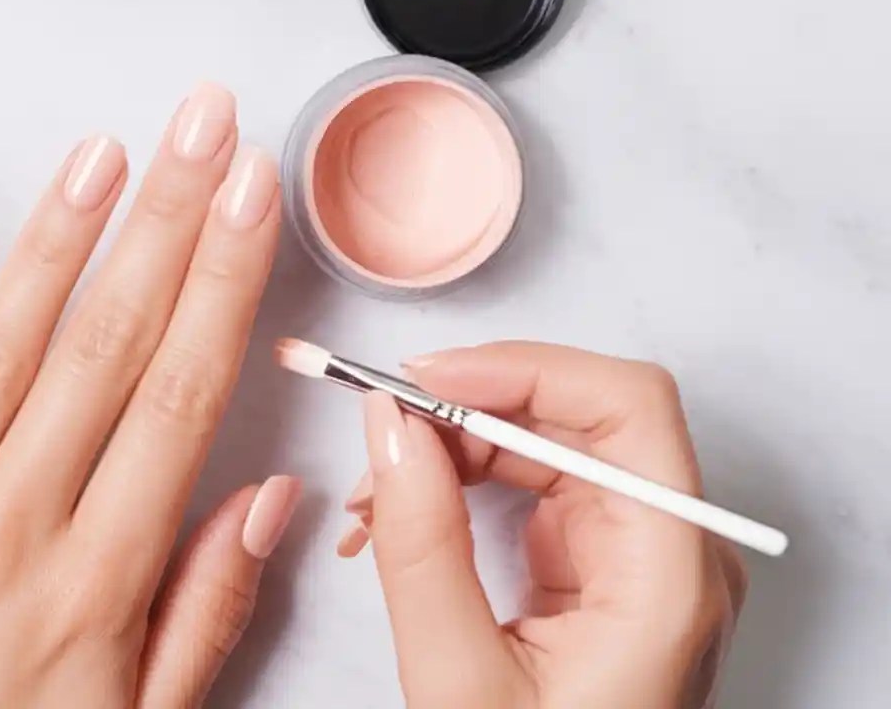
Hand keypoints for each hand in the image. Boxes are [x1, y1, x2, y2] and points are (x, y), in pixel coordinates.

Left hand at [0, 84, 302, 708]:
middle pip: (101, 352)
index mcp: (89, 590)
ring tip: (104, 160)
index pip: (176, 402)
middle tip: (202, 137)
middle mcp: (1, 540)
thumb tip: (265, 501)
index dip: (221, 289)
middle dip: (164, 227)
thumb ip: (202, 613)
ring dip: (54, 245)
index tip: (250, 206)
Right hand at [344, 343, 746, 707]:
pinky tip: (401, 515)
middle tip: (380, 431)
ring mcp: (638, 555)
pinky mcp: (598, 566)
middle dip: (471, 409)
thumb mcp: (460, 683)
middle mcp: (672, 550)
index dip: (525, 369)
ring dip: (455, 448)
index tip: (426, 377)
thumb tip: (388, 428)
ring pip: (550, 444)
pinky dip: (462, 485)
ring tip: (374, 492)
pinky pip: (534, 487)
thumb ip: (421, 548)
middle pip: (583, 417)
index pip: (628, 408)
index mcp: (671, 577)